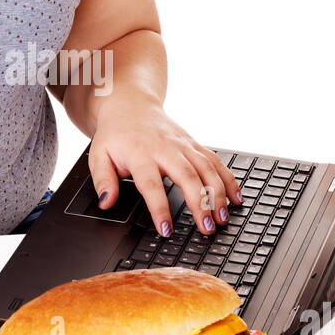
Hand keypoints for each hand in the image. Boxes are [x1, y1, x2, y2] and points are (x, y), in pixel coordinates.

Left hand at [88, 95, 242, 236]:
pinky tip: (236, 197)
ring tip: (222, 217)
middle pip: (187, 176)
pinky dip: (228, 179)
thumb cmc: (115, 134)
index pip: (151, 184)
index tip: (166, 230)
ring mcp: (183, 145)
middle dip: (200, 203)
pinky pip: (215, 161)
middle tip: (206, 227)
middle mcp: (165, 148)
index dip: (160, 208)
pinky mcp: (194, 143)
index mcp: (140, 154)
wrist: (130, 104)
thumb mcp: (98, 155)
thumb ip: (102, 180)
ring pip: (206, 168)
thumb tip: (106, 203)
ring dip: (218, 194)